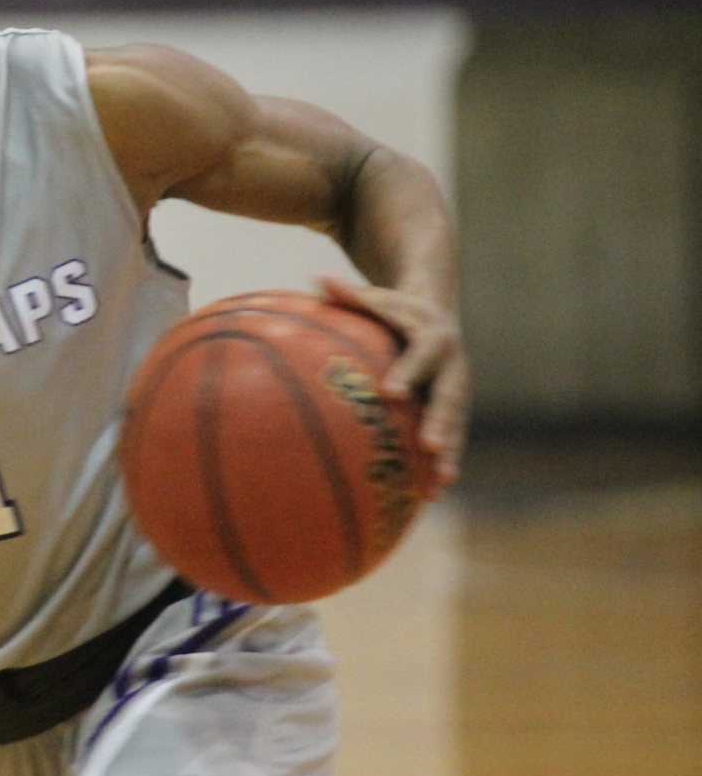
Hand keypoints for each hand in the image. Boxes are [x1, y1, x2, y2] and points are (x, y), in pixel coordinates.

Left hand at [322, 275, 468, 484]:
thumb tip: (318, 278)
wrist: (436, 314)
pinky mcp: (452, 411)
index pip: (421, 354)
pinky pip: (451, 439)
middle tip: (428, 446)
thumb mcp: (374, 299)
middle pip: (450, 395)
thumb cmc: (392, 310)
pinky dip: (443, 466)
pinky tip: (430, 496)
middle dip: (441, 421)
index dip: (409, 371)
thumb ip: (349, 295)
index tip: (390, 392)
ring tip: (439, 483)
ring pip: (457, 425)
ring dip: (450, 454)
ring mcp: (455, 391)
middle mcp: (451, 366)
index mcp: (432, 336)